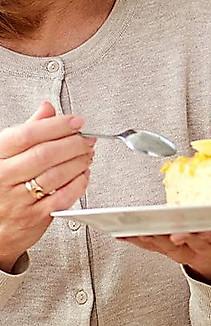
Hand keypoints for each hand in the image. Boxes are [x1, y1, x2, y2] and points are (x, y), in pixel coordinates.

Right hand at [0, 102, 93, 271]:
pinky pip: (63, 197)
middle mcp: (4, 177)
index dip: (56, 126)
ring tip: (87, 153)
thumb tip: (47, 109)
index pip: (26, 135)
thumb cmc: (0, 187)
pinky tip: (83, 174)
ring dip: (79, 161)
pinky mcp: (35, 217)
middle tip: (87, 138)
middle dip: (73, 143)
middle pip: (45, 154)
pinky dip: (79, 183)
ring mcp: (19, 199)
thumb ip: (27, 132)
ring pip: (56, 174)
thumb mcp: (4, 155)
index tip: (76, 121)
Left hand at [125, 214, 210, 284]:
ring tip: (134, 228)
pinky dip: (138, 240)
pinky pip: (154, 246)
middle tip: (169, 230)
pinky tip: (121, 233)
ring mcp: (188, 252)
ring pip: (168, 245)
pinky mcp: (173, 252)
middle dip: (180, 236)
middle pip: (192, 241)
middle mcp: (207, 250)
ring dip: (151, 237)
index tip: (202, 228)